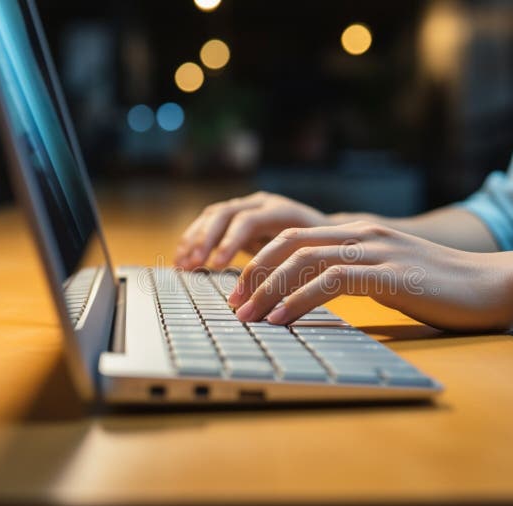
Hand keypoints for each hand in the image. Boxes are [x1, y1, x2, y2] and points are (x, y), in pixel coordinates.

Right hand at [175, 191, 328, 269]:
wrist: (330, 231)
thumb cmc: (324, 250)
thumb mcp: (314, 257)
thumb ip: (293, 269)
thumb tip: (274, 296)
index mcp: (282, 211)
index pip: (248, 220)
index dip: (230, 242)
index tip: (216, 265)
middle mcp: (262, 203)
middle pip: (225, 214)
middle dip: (205, 240)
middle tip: (192, 265)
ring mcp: (248, 205)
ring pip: (214, 215)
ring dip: (195, 239)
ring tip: (182, 264)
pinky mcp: (238, 216)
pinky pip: (210, 222)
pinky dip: (195, 239)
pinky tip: (183, 259)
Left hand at [228, 221, 512, 331]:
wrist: (493, 285)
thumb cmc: (442, 289)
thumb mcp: (389, 275)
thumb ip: (355, 276)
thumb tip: (314, 297)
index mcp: (358, 233)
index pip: (294, 240)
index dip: (260, 264)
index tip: (240, 293)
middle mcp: (361, 233)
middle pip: (288, 244)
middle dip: (253, 274)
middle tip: (232, 305)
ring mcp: (375, 250)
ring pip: (303, 260)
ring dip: (268, 290)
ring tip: (246, 318)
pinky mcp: (388, 273)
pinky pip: (331, 281)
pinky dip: (299, 300)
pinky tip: (281, 320)